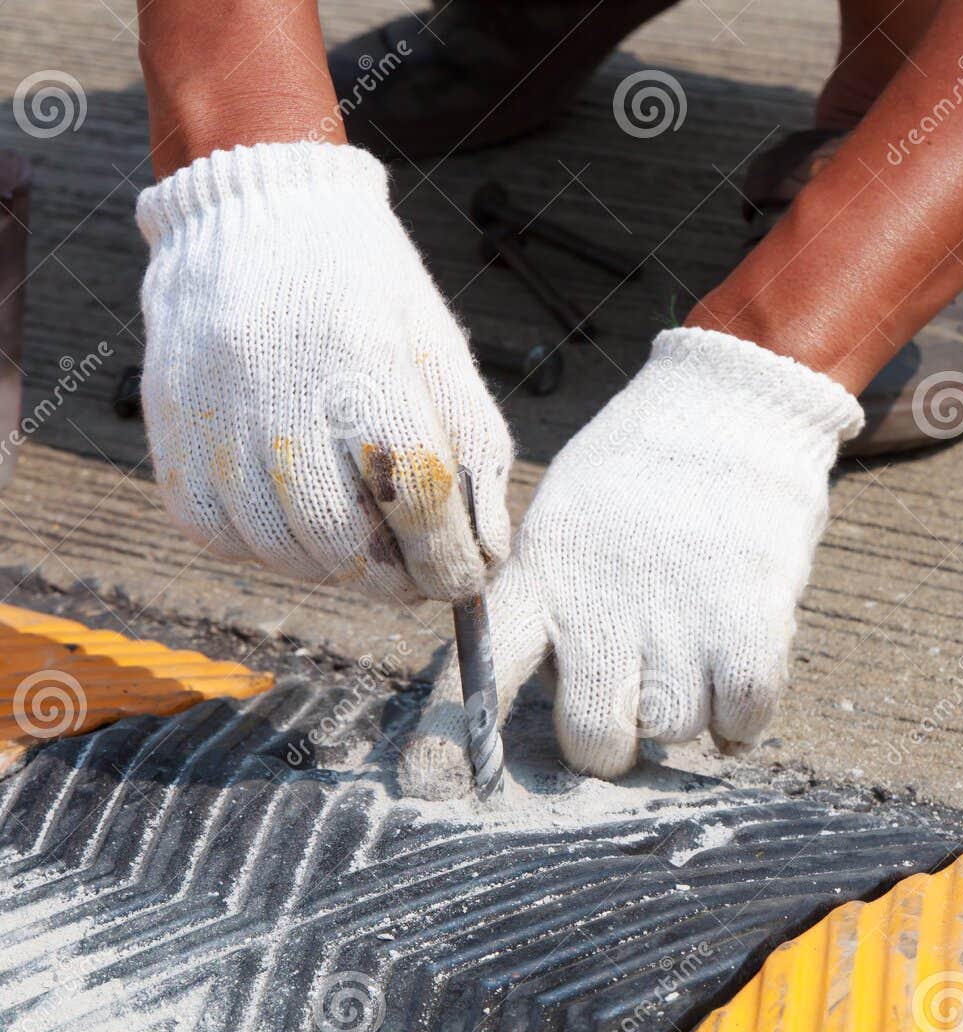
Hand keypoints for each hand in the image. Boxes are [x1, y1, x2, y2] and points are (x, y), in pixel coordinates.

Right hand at [137, 141, 512, 603]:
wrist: (259, 213)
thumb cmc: (368, 291)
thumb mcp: (442, 352)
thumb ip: (474, 452)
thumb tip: (488, 552)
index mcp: (368, 359)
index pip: (417, 494)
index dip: (448, 559)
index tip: (464, 582)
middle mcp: (282, 384)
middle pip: (340, 537)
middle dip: (391, 580)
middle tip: (414, 580)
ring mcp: (214, 406)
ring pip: (275, 545)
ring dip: (330, 571)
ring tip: (361, 552)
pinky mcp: (169, 420)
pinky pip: (210, 528)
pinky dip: (260, 548)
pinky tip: (294, 527)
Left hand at [400, 327, 863, 795]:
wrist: (735, 408)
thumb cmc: (640, 475)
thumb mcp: (562, 522)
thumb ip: (543, 604)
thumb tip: (534, 697)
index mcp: (540, 577)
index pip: (480, 674)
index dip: (452, 741)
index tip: (432, 791)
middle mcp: (600, 608)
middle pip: (591, 742)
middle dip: (610, 742)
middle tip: (627, 700)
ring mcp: (677, 617)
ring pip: (671, 733)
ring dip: (684, 712)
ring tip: (691, 651)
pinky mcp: (749, 619)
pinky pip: (740, 721)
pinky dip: (739, 719)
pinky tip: (731, 676)